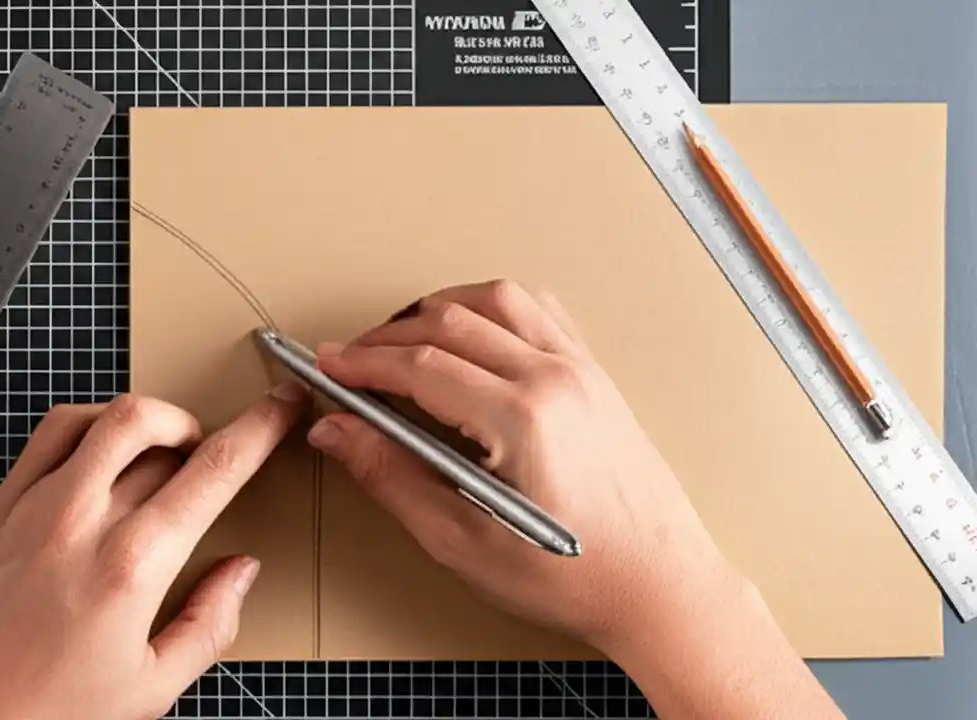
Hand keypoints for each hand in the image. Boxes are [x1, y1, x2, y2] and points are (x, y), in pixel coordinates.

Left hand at [0, 385, 307, 719]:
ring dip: (150, 419)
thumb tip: (241, 572)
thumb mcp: (150, 688)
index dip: (259, 427)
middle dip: (206, 429)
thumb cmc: (43, 717)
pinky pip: (50, 434)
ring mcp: (33, 507)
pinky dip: (90, 425)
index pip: (214, 470)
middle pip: (163, 433)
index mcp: (133, 566)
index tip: (281, 406)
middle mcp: (83, 521)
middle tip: (218, 450)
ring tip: (163, 452)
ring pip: (107, 418)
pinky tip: (101, 455)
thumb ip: (208, 623)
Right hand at [308, 280, 843, 719]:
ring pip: (496, 299)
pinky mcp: (596, 376)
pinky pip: (539, 312)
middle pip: (450, 322)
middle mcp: (555, 379)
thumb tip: (339, 433)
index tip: (327, 367)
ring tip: (402, 338)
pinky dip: (492, 309)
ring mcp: (581, 371)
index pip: (419, 365)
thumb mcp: (461, 542)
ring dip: (439, 308)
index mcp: (522, 418)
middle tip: (350, 361)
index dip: (361, 364)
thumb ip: (391, 477)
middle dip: (387, 335)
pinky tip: (472, 332)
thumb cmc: (576, 577)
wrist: (659, 586)